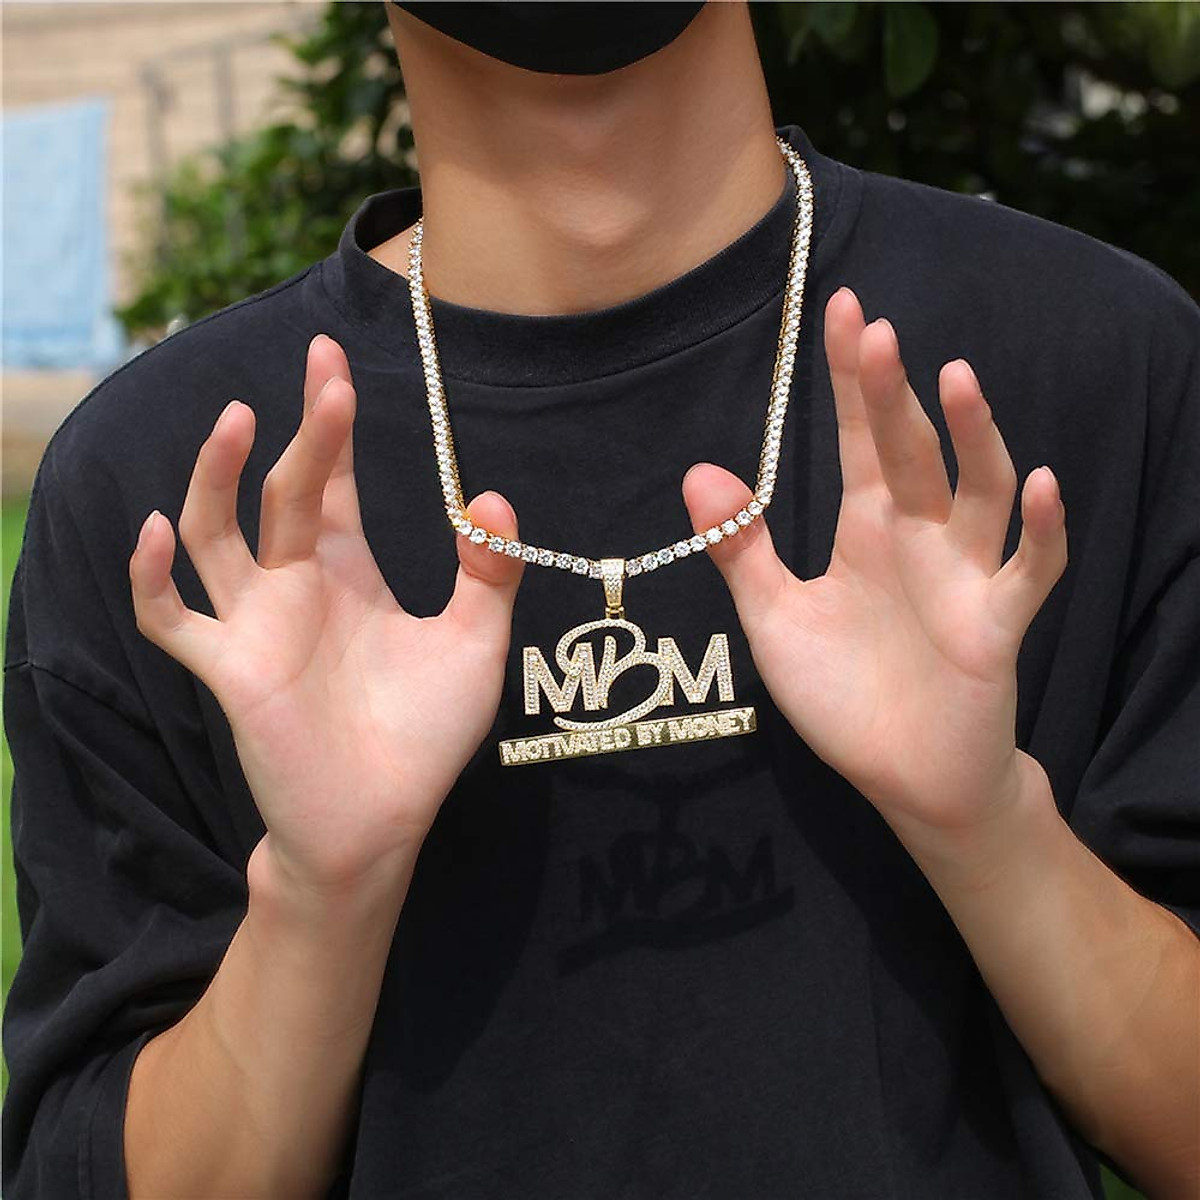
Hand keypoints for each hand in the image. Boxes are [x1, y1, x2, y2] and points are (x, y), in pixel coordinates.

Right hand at [129, 334, 523, 898]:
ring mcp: (257, 623)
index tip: (333, 363)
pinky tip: (156, 530)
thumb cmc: (426, 734)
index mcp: (349, 571)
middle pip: (286, 490)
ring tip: (237, 420)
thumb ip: (490, 573)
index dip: (332, 424)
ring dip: (215, 477)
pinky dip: (151, 576)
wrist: (385, 818)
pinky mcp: (230, 670)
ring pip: (216, 533)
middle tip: (325, 377)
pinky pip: (171, 617)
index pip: (334, 481)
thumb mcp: (476, 642)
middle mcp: (297, 584)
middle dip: (304, 433)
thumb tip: (495, 497)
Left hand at [682, 286, 1066, 840]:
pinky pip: (1029, 571)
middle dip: (893, 392)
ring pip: (979, 491)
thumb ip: (741, 549)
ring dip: (972, 436)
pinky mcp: (997, 626)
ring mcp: (963, 577)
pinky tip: (1041, 485)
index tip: (843, 309)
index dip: (850, 379)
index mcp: (866, 528)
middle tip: (875, 330)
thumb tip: (697, 471)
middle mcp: (919, 538)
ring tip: (955, 378)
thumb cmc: (844, 694)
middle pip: (911, 450)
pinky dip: (1041, 531)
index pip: (858, 438)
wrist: (903, 777)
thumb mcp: (776, 619)